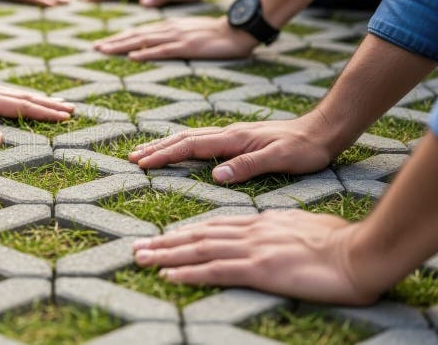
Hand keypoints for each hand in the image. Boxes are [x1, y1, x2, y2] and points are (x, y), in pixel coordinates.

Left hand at [0, 72, 74, 144]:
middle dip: (48, 104)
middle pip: (24, 98)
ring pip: (15, 94)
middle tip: (71, 109)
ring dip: (37, 99)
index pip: (21, 106)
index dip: (45, 112)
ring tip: (53, 102)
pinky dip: (19, 96)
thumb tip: (2, 140)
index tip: (66, 116)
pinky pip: (3, 94)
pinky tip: (17, 98)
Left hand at [94, 16, 257, 60]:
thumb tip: (151, 49)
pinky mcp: (188, 47)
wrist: (237, 31)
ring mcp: (177, 38)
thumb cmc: (214, 36)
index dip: (118, 38)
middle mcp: (169, 29)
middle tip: (93, 47)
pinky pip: (163, 51)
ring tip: (104, 50)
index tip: (101, 44)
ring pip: (144, 41)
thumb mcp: (188, 35)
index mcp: (168, 27)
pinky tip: (134, 56)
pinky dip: (147, 53)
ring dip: (123, 45)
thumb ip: (170, 40)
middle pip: (135, 35)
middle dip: (113, 41)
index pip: (138, 32)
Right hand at [129, 115, 333, 182]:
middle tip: (131, 157)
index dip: (164, 154)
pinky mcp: (237, 138)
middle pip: (183, 138)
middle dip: (156, 147)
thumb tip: (216, 176)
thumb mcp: (281, 159)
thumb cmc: (305, 148)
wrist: (324, 130)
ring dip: (166, 144)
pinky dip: (182, 144)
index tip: (142, 163)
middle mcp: (228, 133)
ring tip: (145, 151)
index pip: (190, 146)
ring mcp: (232, 134)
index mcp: (233, 138)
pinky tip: (178, 149)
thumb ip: (248, 166)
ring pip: (190, 137)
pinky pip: (201, 140)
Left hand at [132, 210, 381, 304]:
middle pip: (198, 235)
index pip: (214, 226)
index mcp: (260, 222)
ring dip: (166, 255)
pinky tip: (168, 276)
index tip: (165, 238)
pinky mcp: (259, 269)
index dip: (186, 232)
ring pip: (199, 250)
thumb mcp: (302, 227)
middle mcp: (250, 231)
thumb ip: (279, 229)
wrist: (359, 252)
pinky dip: (188, 273)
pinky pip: (215, 270)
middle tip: (138, 247)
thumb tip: (269, 233)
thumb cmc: (340, 243)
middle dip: (165, 242)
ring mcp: (252, 249)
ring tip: (141, 259)